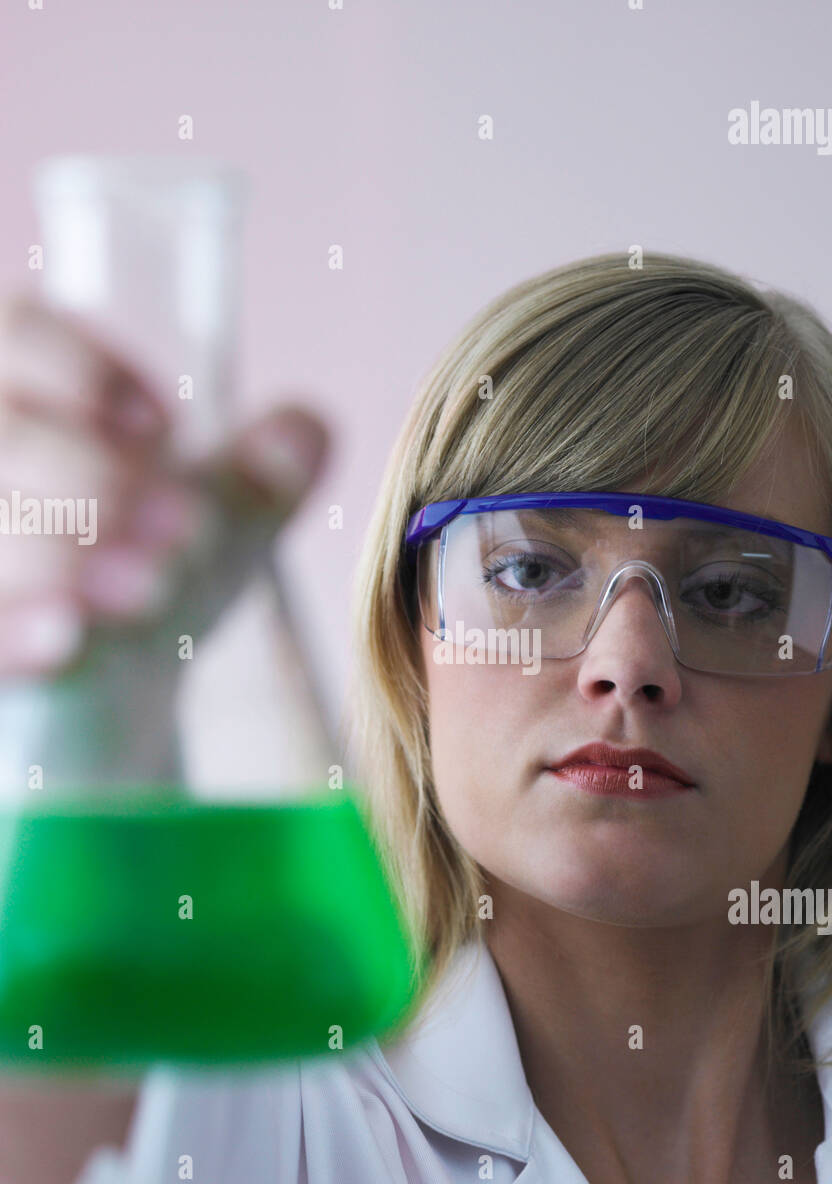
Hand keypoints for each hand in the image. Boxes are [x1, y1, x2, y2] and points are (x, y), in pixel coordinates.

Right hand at [0, 294, 330, 679]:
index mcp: (22, 403)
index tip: (162, 426)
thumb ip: (256, 478)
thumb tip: (306, 432)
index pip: (12, 336)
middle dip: (92, 475)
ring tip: (152, 587)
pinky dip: (13, 630)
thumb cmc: (144, 580)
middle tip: (186, 525)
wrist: (102, 705)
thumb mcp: (217, 528)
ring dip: (57, 551)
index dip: (79, 367)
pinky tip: (67, 639)